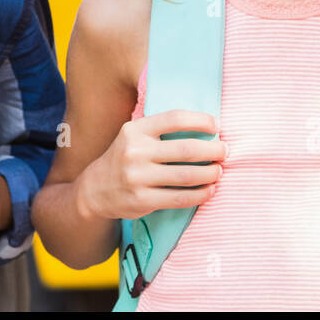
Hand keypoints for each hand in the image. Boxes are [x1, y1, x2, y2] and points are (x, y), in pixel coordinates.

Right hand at [77, 110, 225, 221]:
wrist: (94, 189)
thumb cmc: (125, 158)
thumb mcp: (133, 135)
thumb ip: (160, 129)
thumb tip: (205, 125)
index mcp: (135, 130)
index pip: (174, 118)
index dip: (200, 120)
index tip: (217, 125)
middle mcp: (135, 151)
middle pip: (185, 149)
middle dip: (212, 151)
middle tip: (224, 152)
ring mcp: (138, 177)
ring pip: (186, 176)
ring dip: (210, 174)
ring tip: (219, 171)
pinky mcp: (142, 200)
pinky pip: (180, 198)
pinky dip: (200, 194)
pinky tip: (209, 190)